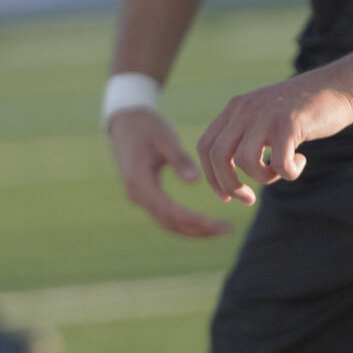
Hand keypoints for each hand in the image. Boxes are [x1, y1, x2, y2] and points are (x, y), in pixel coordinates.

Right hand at [108, 105, 230, 239]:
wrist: (125, 122)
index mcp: (140, 182)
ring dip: (194, 230)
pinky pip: (165, 217)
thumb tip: (195, 180)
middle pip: (170, 223)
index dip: (195, 220)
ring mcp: (139, 198)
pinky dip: (185, 223)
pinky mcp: (144, 196)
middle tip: (227, 230)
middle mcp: (137, 196)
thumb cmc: (147, 126)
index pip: (170, 211)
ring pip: (167, 224)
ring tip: (221, 230)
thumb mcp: (165, 138)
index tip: (219, 223)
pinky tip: (204, 223)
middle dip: (199, 230)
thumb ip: (179, 159)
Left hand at [197, 72, 352, 201]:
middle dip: (230, 185)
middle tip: (248, 198)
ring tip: (281, 171)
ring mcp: (267, 115)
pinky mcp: (290, 123)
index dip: (212, 177)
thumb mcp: (266, 115)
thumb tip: (229, 175)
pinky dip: (289, 173)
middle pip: (218, 157)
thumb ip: (246, 135)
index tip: (227, 195)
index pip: (205, 147)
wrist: (339, 85)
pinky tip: (301, 161)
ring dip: (263, 178)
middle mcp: (245, 109)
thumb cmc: (304, 109)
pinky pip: (278, 163)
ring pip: (244, 162)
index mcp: (236, 108)